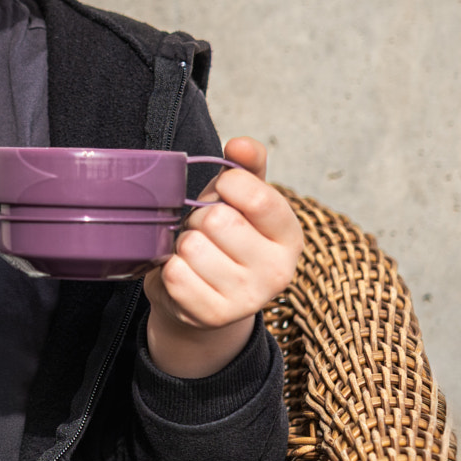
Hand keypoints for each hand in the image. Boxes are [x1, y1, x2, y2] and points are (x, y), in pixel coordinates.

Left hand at [143, 137, 302, 378]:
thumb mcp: (240, 199)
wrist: (205, 297)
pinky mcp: (213, 316)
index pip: (257, 196)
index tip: (224, 193)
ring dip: (183, 245)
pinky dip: (170, 270)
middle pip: (216, 220)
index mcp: (290, 237)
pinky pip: (175, 275)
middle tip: (205, 233)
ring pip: (192, 247)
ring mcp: (246, 299)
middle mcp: (277, 272)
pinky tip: (184, 275)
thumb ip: (246, 166)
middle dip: (200, 219)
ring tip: (196, 254)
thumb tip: (240, 144)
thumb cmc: (223, 238)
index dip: (228, 186)